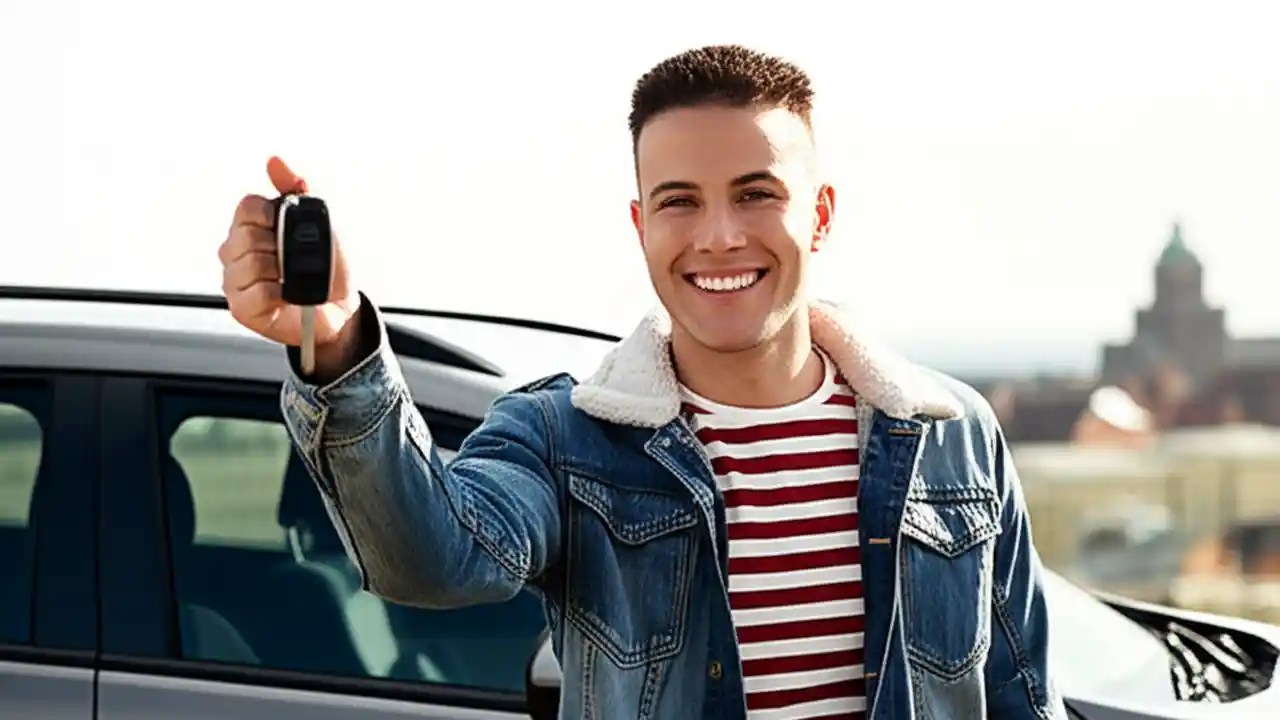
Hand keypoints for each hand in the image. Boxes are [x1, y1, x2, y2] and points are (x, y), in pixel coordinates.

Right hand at [219, 156, 361, 353]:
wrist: (340, 306)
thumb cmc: (327, 265)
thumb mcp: (321, 220)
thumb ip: (297, 188)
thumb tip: (274, 159)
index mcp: (250, 226)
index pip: (246, 207)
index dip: (271, 215)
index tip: (289, 227)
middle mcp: (235, 251)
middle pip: (244, 234)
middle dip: (278, 246)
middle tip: (294, 259)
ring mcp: (235, 280)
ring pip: (249, 264)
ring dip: (279, 271)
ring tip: (290, 279)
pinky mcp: (241, 308)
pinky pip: (254, 293)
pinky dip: (277, 294)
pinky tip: (285, 297)